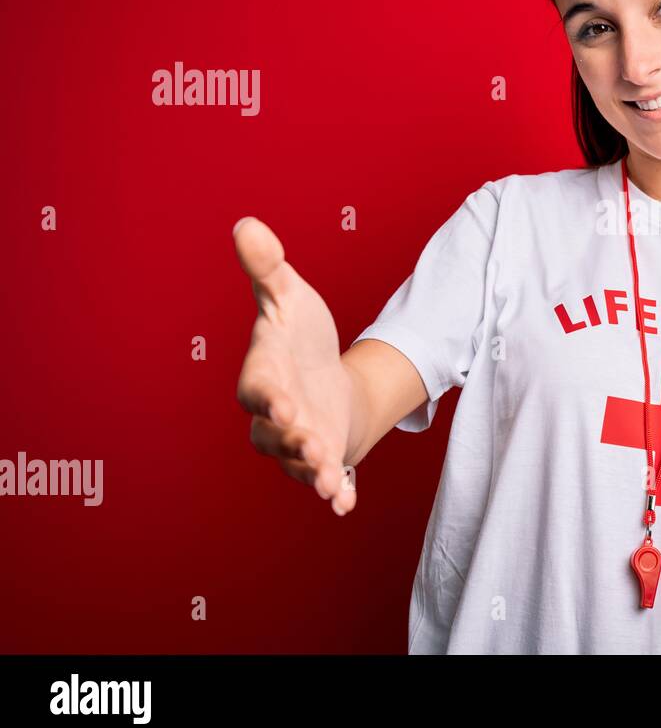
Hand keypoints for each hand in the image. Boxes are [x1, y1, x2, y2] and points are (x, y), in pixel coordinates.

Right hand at [234, 217, 357, 515]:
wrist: (329, 374)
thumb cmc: (302, 336)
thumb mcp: (291, 298)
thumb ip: (269, 268)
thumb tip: (246, 223)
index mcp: (263, 375)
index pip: (257, 390)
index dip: (269, 398)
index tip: (284, 403)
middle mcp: (274, 415)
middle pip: (273, 436)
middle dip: (291, 442)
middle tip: (312, 446)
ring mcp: (298, 442)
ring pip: (298, 464)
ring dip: (313, 472)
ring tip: (330, 479)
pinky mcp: (324, 459)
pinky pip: (326, 483)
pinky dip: (335, 494)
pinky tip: (347, 503)